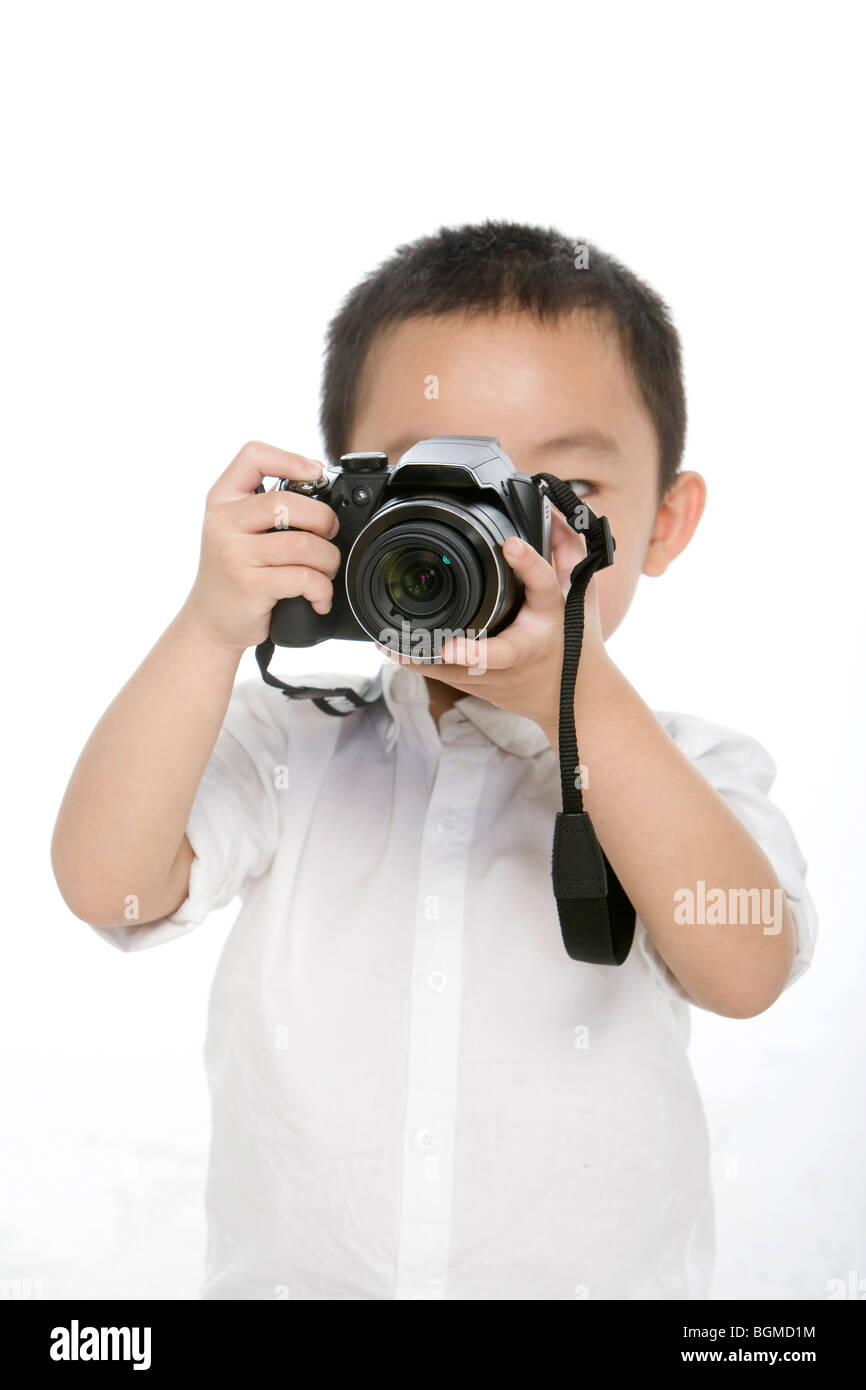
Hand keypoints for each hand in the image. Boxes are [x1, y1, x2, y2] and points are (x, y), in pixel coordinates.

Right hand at [181, 441, 341, 652]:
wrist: (210, 622)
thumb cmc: (234, 573)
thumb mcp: (238, 529)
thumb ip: (267, 504)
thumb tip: (316, 474)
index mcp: (223, 499)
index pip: (253, 456)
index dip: (290, 458)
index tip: (316, 473)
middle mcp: (223, 522)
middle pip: (287, 502)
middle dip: (324, 520)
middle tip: (329, 535)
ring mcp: (233, 554)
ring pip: (303, 544)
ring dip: (329, 560)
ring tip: (326, 571)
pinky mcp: (249, 585)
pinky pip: (303, 578)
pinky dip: (322, 590)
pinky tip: (319, 598)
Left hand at [377, 505, 609, 731]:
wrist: (573, 697)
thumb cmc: (575, 640)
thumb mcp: (580, 592)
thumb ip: (568, 550)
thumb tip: (554, 514)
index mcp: (550, 615)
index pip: (543, 583)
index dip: (528, 564)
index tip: (510, 544)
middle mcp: (524, 646)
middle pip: (497, 652)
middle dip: (472, 653)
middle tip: (446, 646)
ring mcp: (501, 672)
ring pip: (458, 669)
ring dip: (424, 656)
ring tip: (390, 641)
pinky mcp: (482, 684)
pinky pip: (443, 674)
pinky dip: (415, 660)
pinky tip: (389, 648)